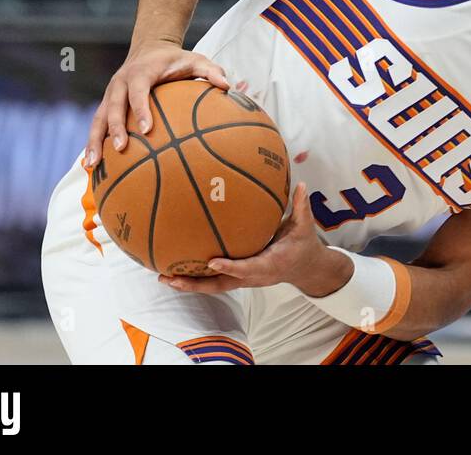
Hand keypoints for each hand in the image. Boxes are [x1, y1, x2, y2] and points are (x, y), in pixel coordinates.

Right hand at [85, 41, 228, 165]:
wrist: (149, 47)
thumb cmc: (176, 59)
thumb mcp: (196, 59)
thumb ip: (211, 70)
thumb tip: (227, 85)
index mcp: (141, 72)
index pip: (138, 91)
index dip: (140, 109)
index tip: (146, 130)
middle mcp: (121, 82)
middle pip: (113, 106)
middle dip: (115, 128)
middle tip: (121, 149)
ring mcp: (110, 93)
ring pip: (99, 118)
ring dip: (94, 141)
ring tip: (92, 166)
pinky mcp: (106, 103)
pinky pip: (98, 124)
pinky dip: (93, 143)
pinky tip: (93, 166)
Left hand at [159, 184, 349, 294]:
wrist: (306, 268)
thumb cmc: (303, 245)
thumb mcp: (305, 227)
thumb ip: (301, 206)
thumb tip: (301, 184)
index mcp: (270, 264)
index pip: (248, 268)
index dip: (230, 267)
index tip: (212, 261)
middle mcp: (253, 277)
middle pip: (221, 284)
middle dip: (196, 284)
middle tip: (172, 278)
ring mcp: (244, 280)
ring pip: (214, 286)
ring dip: (189, 284)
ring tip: (164, 278)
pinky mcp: (239, 278)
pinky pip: (215, 280)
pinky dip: (196, 278)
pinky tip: (177, 271)